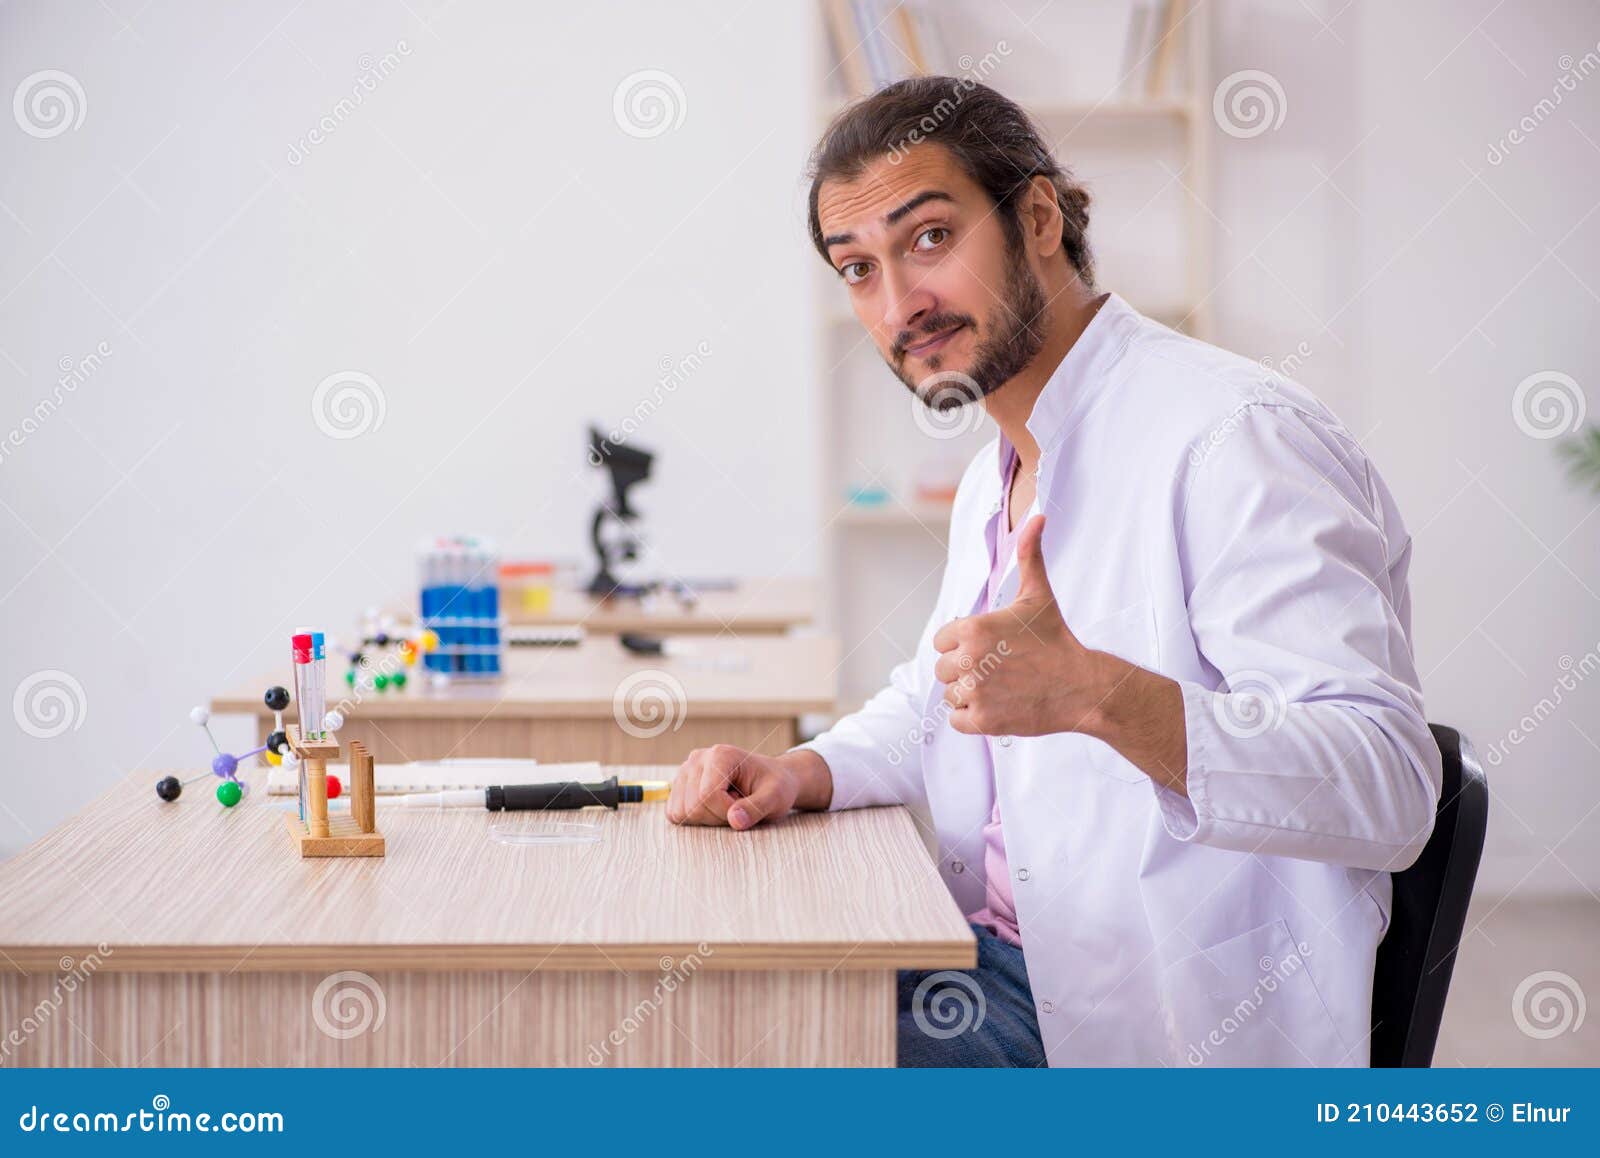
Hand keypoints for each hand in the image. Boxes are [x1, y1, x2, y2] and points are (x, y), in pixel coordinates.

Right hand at [666, 745, 830, 829]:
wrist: (770, 780)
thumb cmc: (774, 786)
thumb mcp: (775, 797)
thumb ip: (756, 808)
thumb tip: (735, 821)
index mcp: (720, 755)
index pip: (708, 795)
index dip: (727, 811)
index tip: (746, 805)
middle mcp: (698, 758)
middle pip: (693, 806)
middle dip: (717, 816)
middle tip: (738, 805)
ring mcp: (685, 771)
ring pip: (681, 812)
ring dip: (706, 818)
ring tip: (726, 804)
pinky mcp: (680, 786)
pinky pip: (675, 813)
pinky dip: (695, 818)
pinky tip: (714, 807)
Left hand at [932, 514, 1114, 737]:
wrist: (1082, 686)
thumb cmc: (1056, 639)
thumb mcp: (1038, 594)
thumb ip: (1029, 554)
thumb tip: (1038, 516)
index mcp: (971, 629)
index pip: (942, 642)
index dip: (964, 645)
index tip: (993, 648)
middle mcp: (968, 660)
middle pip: (944, 670)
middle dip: (967, 671)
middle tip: (1001, 669)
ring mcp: (975, 692)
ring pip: (952, 695)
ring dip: (972, 694)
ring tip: (1003, 687)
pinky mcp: (983, 721)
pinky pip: (957, 720)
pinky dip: (974, 717)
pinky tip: (1000, 705)